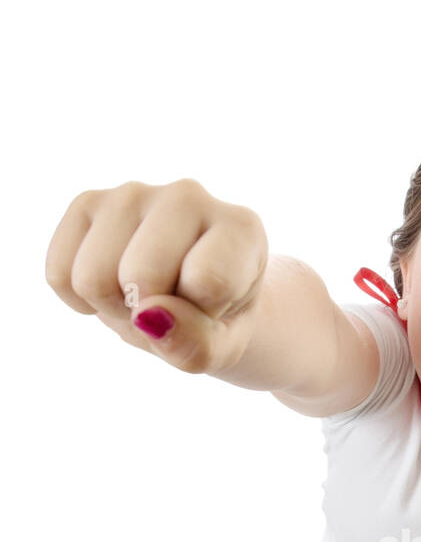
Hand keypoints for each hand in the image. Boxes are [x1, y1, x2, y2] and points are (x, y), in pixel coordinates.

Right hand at [45, 177, 267, 373]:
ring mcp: (134, 193)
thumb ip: (198, 344)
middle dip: (146, 313)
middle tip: (169, 306)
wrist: (191, 294)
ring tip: (142, 296)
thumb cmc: (214, 318)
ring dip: (112, 306)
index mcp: (240, 229)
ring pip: (92, 277)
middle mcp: (188, 195)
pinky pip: (59, 274)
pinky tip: (113, 285)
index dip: (200, 316)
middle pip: (139, 277)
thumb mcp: (222, 348)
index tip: (212, 308)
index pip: (206, 280)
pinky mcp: (87, 202)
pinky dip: (80, 299)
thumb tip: (148, 317)